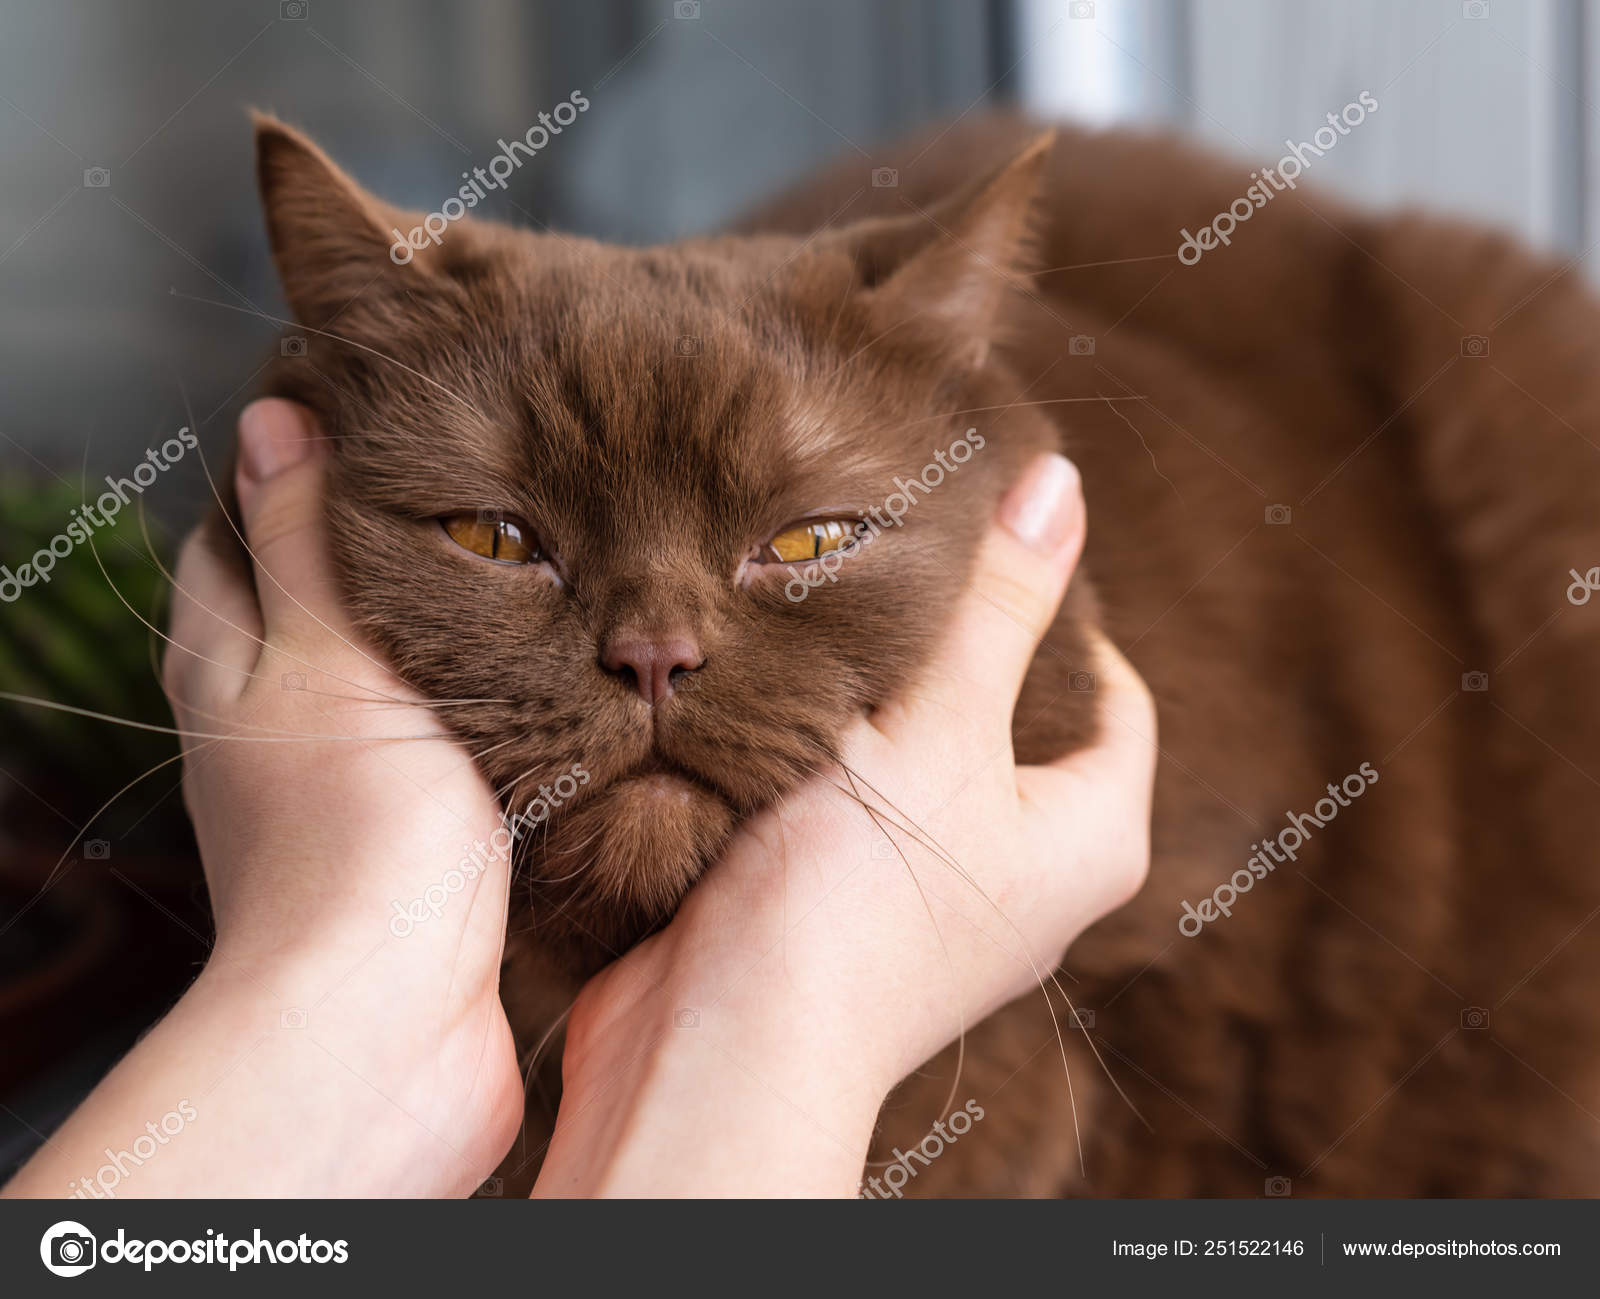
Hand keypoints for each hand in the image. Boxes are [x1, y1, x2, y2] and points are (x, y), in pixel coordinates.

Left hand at [8, 399, 520, 1197]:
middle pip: (311, 600)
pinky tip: (539, 677)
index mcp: (226, 662)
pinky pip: (436, 737)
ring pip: (384, 670)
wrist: (395, 1019)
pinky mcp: (407, 836)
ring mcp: (339, 780)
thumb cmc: (354, 839)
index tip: (371, 418)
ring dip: (439, 624)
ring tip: (520, 564)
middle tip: (471, 484)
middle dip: (377, 544)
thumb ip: (309, 544)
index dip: (284, 468)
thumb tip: (277, 422)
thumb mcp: (332, 656)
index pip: (230, 532)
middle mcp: (269, 719)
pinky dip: (475, 697)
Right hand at [540, 452, 1155, 1195]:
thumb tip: (1060, 486)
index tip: (994, 543)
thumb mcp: (944, 730)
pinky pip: (850, 793)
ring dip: (876, 692)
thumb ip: (1000, 609)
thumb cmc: (855, 901)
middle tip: (899, 558)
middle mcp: (1023, 877)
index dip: (1067, 614)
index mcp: (1088, 840)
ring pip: (921, 752)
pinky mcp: (840, 903)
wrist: (716, 1045)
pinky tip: (775, 684)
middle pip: (1012, 719)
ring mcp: (929, 896)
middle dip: (957, 644)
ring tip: (828, 606)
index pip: (1115, 699)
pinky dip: (821, 741)